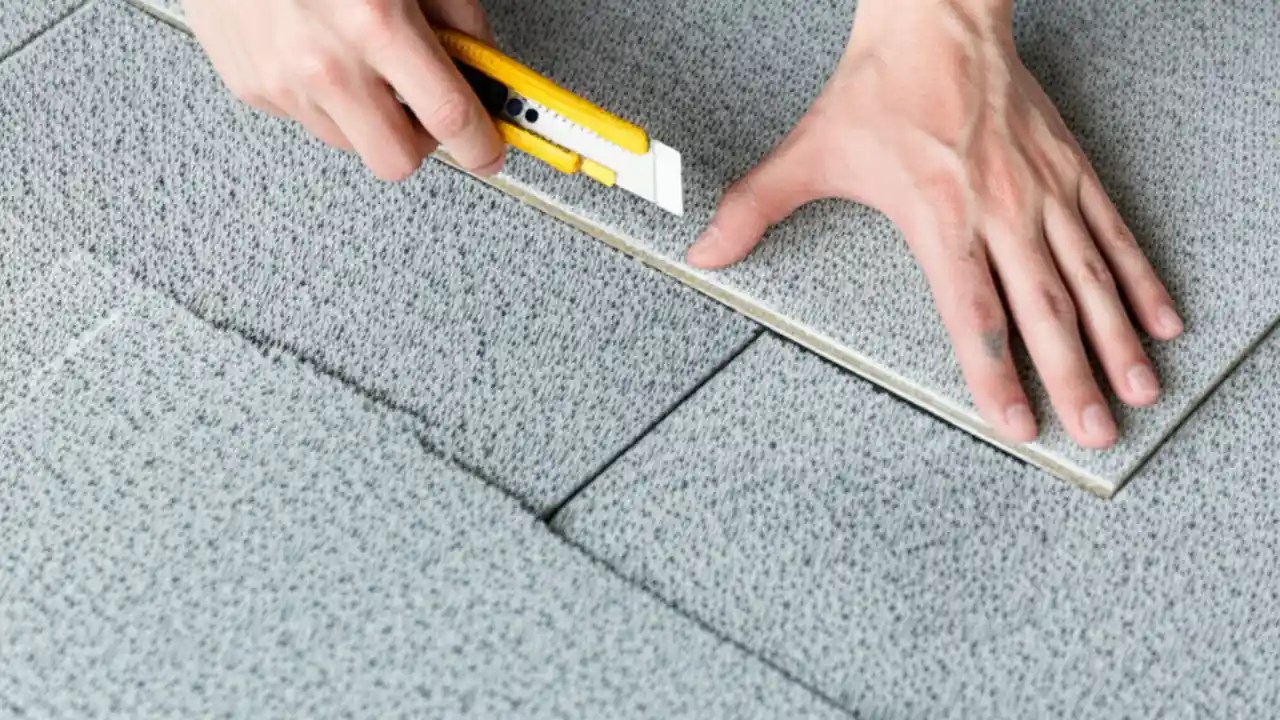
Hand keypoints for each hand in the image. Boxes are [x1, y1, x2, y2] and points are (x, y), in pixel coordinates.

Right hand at [186, 0, 504, 179]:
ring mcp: (282, 82)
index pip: (448, 116)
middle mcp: (326, 62)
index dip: (480, 144)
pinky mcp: (251, 88)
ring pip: (351, 143)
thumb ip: (456, 19)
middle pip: (396, 160)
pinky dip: (326, 98)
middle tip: (423, 107)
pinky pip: (308, 118)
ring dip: (369, 116)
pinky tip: (321, 51)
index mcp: (376, 23)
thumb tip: (482, 69)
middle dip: (419, 142)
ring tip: (362, 60)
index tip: (489, 150)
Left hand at [686, 0, 1182, 448]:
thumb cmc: (882, 88)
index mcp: (940, 216)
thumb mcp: (810, 151)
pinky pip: (1113, 233)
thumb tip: (705, 250)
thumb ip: (756, 208)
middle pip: (1043, 310)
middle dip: (1072, 378)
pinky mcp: (1070, 171)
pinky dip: (1140, 280)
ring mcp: (1042, 192)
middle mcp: (1000, 211)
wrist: (939, 20)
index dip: (996, 372)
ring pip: (1090, 279)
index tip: (1016, 421)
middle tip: (1092, 433)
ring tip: (1137, 392)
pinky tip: (1159, 320)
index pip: (973, 312)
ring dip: (1117, 341)